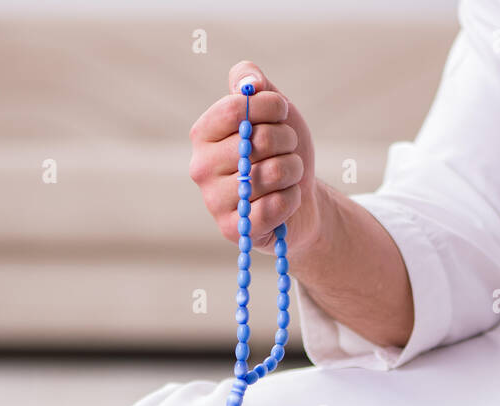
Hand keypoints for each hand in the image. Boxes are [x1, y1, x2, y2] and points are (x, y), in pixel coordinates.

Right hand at [189, 61, 322, 253]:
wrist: (299, 199)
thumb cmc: (281, 152)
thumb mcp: (271, 110)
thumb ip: (253, 83)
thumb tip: (249, 81)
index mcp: (203, 134)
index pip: (234, 109)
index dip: (269, 106)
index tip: (282, 111)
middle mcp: (201, 167)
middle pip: (257, 141)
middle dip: (287, 141)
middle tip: (287, 149)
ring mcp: (214, 201)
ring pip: (272, 173)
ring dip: (293, 170)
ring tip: (289, 175)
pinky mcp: (233, 230)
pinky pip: (275, 206)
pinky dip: (292, 199)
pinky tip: (286, 199)